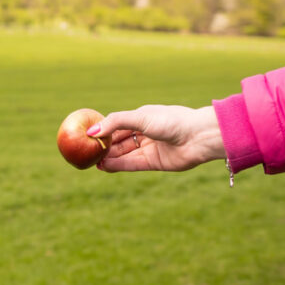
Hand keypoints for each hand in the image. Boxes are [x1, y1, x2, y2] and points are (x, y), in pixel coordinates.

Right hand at [87, 105, 225, 171]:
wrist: (199, 137)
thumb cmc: (172, 121)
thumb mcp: (140, 117)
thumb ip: (115, 123)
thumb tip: (92, 132)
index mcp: (142, 117)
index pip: (117, 125)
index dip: (103, 130)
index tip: (87, 136)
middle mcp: (144, 133)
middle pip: (119, 141)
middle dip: (104, 146)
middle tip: (86, 151)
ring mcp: (149, 148)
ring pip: (124, 154)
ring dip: (109, 157)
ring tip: (92, 161)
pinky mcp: (154, 163)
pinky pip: (132, 164)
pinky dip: (118, 165)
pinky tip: (104, 166)